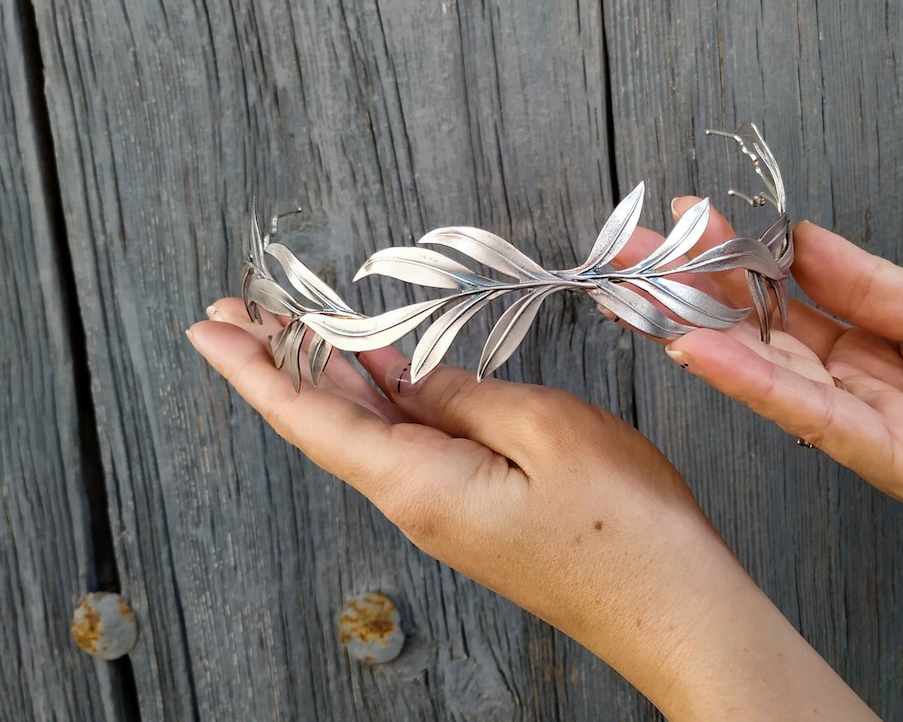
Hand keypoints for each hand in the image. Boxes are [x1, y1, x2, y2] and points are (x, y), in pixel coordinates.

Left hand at [188, 298, 877, 719]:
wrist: (676, 608)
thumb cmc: (624, 525)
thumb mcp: (542, 429)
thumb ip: (464, 397)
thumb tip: (410, 381)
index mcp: (417, 482)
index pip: (309, 418)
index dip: (253, 369)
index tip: (208, 330)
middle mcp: (418, 501)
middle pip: (330, 423)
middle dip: (282, 361)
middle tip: (242, 311)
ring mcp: (449, 510)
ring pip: (372, 431)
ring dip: (334, 376)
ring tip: (303, 327)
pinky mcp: (480, 511)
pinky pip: (415, 445)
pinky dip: (389, 399)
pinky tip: (389, 372)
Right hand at [629, 199, 902, 580]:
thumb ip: (870, 284)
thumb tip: (800, 241)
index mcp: (880, 345)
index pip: (786, 297)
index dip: (735, 259)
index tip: (688, 218)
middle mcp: (862, 388)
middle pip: (761, 335)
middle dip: (693, 291)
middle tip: (632, 252)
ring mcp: (871, 427)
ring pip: (769, 375)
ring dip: (702, 332)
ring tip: (645, 289)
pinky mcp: (893, 461)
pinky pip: (809, 416)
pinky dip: (751, 383)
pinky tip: (699, 347)